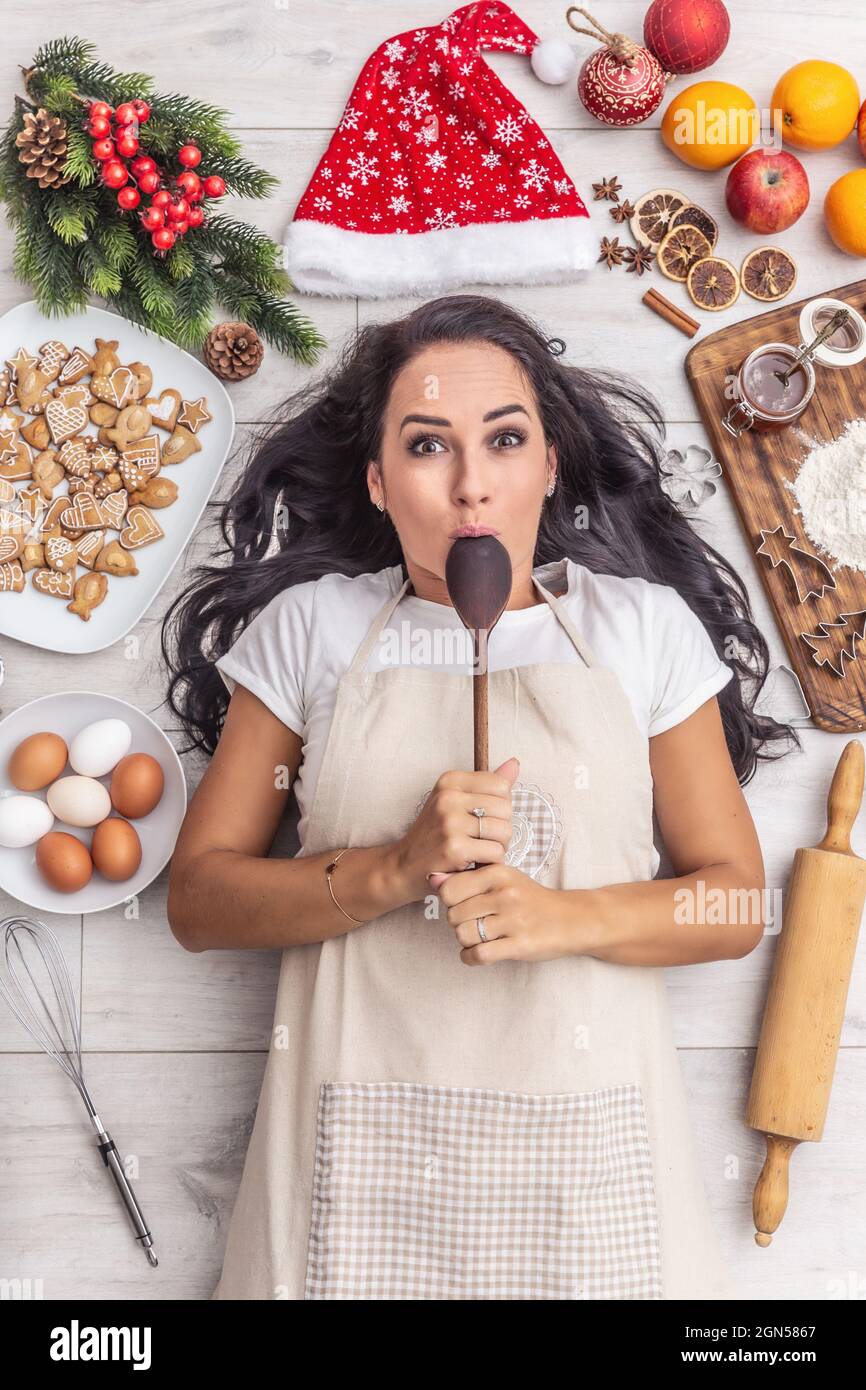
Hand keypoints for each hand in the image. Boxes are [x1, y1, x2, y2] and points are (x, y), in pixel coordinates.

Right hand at [389, 758, 518, 901]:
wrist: (403, 866)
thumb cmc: (434, 834)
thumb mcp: (455, 801)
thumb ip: (487, 784)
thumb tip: (515, 764)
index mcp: (450, 780)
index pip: (501, 785)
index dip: (500, 806)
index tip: (482, 818)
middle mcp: (449, 797)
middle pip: (506, 809)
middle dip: (501, 829)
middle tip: (481, 840)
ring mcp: (450, 822)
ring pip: (504, 831)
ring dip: (498, 847)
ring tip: (479, 851)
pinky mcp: (454, 848)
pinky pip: (496, 853)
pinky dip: (491, 863)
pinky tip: (474, 863)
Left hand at [428, 862, 573, 964]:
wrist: (572, 919)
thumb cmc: (531, 899)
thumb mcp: (502, 879)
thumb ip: (467, 878)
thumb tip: (431, 877)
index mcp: (498, 873)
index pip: (449, 889)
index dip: (450, 901)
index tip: (462, 905)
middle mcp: (505, 894)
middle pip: (453, 915)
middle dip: (457, 923)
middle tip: (472, 924)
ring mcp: (513, 920)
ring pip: (463, 935)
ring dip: (465, 941)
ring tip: (479, 938)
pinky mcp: (520, 945)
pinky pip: (479, 955)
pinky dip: (471, 958)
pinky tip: (478, 953)